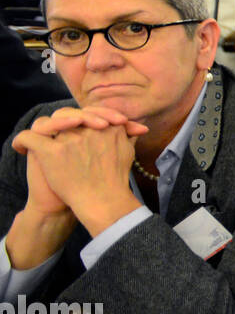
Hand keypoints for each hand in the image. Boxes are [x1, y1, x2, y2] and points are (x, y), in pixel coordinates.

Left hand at [11, 107, 146, 233]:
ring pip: (48, 122)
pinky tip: (21, 149)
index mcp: (107, 127)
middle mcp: (88, 129)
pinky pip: (29, 138)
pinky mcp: (51, 152)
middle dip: (65, 121)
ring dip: (45, 129)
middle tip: (63, 134)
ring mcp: (69, 139)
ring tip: (42, 138)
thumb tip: (133, 128)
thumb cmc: (116, 180)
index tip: (82, 128)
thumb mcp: (129, 153)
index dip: (86, 117)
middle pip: (68, 114)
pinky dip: (21, 142)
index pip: (90, 112)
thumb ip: (127, 136)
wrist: (103, 201)